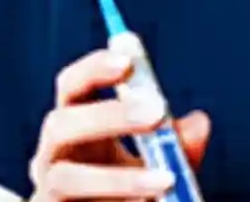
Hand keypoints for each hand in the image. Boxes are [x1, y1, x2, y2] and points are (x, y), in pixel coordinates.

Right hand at [28, 48, 210, 200]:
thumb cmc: (126, 195)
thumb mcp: (152, 166)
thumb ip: (175, 145)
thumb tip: (199, 123)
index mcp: (75, 129)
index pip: (72, 86)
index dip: (94, 69)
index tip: (129, 61)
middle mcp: (53, 156)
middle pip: (61, 124)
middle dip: (108, 116)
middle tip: (157, 113)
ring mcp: (49, 192)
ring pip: (67, 178)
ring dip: (119, 178)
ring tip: (167, 179)